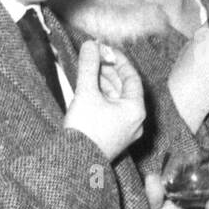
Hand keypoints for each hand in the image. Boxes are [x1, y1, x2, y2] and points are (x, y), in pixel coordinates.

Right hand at [63, 39, 145, 159]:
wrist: (73, 163)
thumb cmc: (84, 129)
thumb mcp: (86, 93)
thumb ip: (89, 66)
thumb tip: (91, 45)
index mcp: (135, 110)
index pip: (132, 77)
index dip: (119, 60)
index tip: (105, 50)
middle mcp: (135, 121)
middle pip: (125, 88)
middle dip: (109, 71)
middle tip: (94, 58)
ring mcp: (126, 131)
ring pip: (117, 100)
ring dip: (104, 83)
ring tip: (88, 71)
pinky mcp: (114, 137)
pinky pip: (112, 112)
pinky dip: (102, 98)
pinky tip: (88, 90)